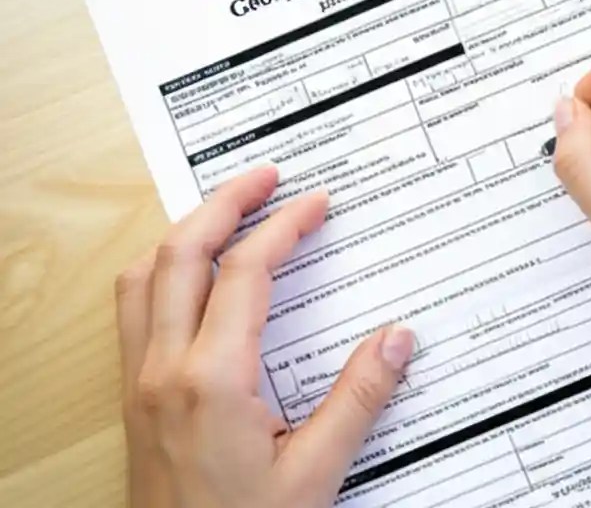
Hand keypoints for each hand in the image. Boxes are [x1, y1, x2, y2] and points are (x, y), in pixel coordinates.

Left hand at [115, 166, 414, 507]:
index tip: (314, 203)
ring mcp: (140, 380)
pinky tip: (188, 273)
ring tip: (225, 210)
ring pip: (145, 275)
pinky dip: (159, 269)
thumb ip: (359, 399)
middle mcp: (165, 369)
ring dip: (185, 231)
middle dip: (224, 203)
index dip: (283, 227)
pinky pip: (132, 307)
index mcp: (213, 380)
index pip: (246, 274)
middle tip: (265, 177)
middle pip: (181, 253)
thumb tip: (398, 339)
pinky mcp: (133, 396)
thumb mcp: (315, 473)